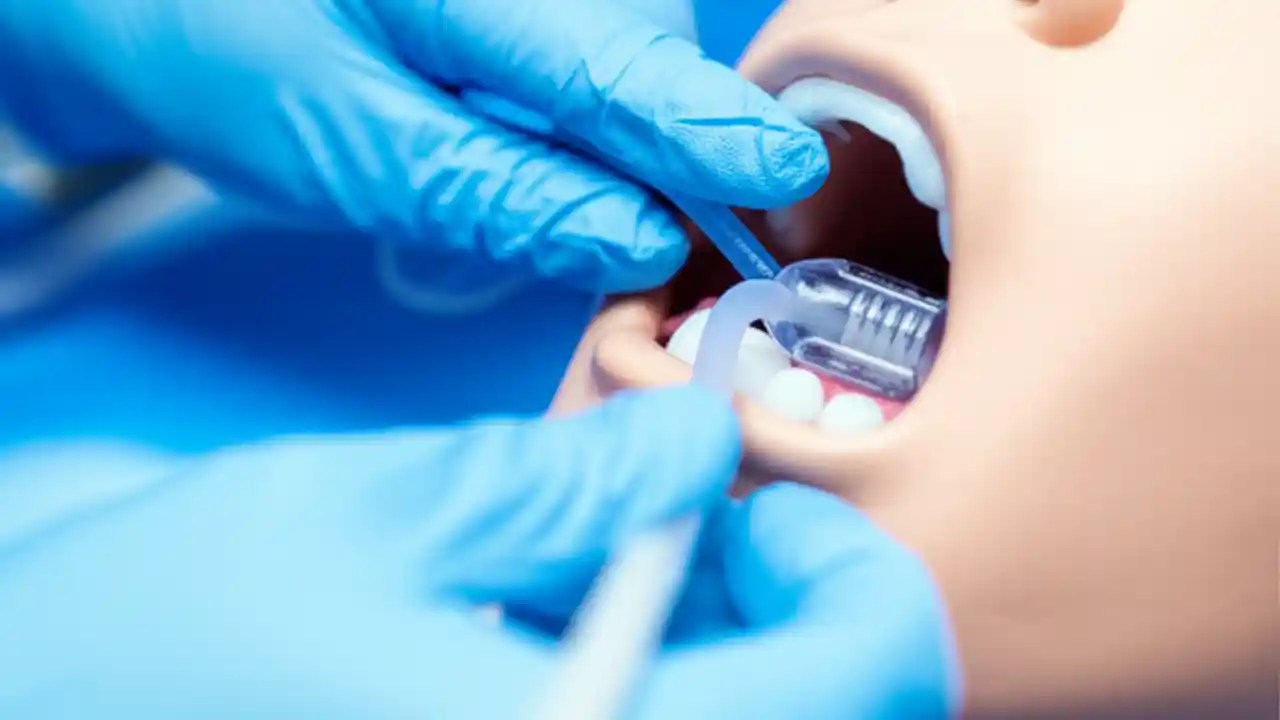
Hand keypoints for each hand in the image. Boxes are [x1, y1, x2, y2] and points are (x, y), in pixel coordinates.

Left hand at [0, 0, 827, 293]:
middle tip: (615, 233)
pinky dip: (588, 114)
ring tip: (501, 158)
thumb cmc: (225, 52)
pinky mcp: (538, 1)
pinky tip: (515, 130)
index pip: (617, 66)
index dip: (707, 131)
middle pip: (646, 60)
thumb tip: (639, 240)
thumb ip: (501, 195)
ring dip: (617, 135)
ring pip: (632, 59)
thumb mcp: (351, 147)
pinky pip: (600, 52)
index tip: (782, 178)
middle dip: (655, 150)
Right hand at [0, 386, 956, 717]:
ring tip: (606, 571)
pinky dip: (661, 689)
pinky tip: (561, 634)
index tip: (763, 507)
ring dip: (728, 649)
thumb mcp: (377, 517)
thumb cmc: (159, 649)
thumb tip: (697, 437)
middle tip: (688, 524)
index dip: (850, 568)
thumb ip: (571, 475)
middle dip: (788, 609)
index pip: (872, 679)